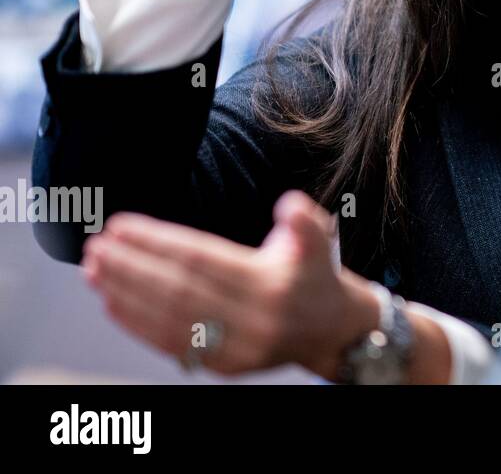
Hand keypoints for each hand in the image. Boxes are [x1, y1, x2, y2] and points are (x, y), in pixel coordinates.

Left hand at [80, 191, 379, 380]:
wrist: (333, 330)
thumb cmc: (316, 277)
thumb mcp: (319, 240)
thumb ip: (305, 221)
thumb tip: (289, 206)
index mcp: (271, 284)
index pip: (201, 259)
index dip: (157, 242)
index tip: (122, 226)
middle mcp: (252, 319)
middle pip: (177, 289)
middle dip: (130, 267)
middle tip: (97, 247)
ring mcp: (237, 347)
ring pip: (168, 318)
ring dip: (125, 294)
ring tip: (96, 271)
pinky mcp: (224, 366)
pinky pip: (172, 344)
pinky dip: (138, 325)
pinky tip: (113, 304)